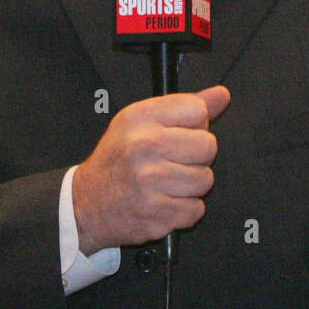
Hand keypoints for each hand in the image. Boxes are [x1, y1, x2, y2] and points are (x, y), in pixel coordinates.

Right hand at [73, 86, 229, 253]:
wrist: (86, 203)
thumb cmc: (118, 160)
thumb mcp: (142, 122)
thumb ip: (185, 107)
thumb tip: (222, 95)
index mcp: (140, 118)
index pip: (197, 110)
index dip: (195, 124)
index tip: (179, 134)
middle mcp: (144, 146)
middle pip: (208, 146)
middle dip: (197, 156)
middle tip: (174, 162)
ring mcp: (150, 182)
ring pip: (205, 180)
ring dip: (192, 185)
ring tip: (167, 183)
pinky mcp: (157, 213)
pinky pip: (196, 209)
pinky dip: (185, 210)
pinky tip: (164, 202)